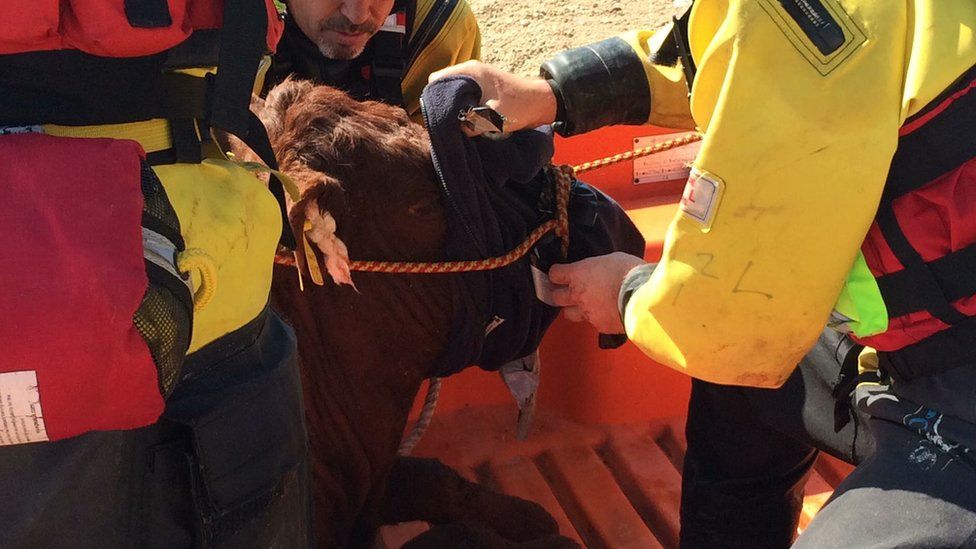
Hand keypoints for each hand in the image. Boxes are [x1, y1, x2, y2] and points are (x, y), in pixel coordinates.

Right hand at [428, 60, 557, 134]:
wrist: (541, 103)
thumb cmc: (517, 108)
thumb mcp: (489, 119)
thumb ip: (466, 124)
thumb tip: (448, 132)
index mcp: (470, 72)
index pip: (436, 80)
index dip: (432, 98)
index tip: (435, 116)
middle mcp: (470, 70)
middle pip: (442, 86)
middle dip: (441, 104)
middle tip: (444, 123)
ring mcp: (477, 77)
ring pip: (453, 91)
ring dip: (453, 106)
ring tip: (454, 123)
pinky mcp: (483, 86)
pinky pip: (464, 94)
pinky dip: (462, 106)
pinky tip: (465, 119)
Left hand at [548, 252, 646, 333]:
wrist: (643, 297)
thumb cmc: (630, 272)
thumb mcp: (613, 259)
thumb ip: (599, 266)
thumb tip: (599, 269)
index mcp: (578, 274)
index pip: (555, 274)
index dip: (557, 274)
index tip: (560, 274)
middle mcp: (577, 294)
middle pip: (556, 297)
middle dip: (560, 294)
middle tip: (566, 291)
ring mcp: (587, 312)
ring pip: (569, 314)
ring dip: (573, 309)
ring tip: (583, 305)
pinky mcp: (599, 326)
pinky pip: (591, 323)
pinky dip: (596, 318)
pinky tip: (605, 313)